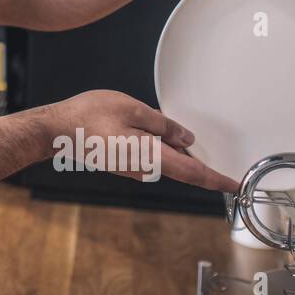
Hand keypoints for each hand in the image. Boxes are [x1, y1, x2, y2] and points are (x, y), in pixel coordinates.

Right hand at [45, 89, 238, 192]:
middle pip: (181, 165)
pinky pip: (148, 156)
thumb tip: (185, 138)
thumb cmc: (89, 116)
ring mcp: (133, 168)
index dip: (219, 180)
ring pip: (163, 158)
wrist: (56, 130)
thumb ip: (163, 124)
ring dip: (167, 144)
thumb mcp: (131, 108)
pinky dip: (153, 144)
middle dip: (191, 153)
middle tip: (186, 133)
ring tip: (149, 120)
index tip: (238, 186)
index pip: (195, 174)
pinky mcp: (123, 163)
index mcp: (152, 155)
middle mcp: (145, 167)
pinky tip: (139, 126)